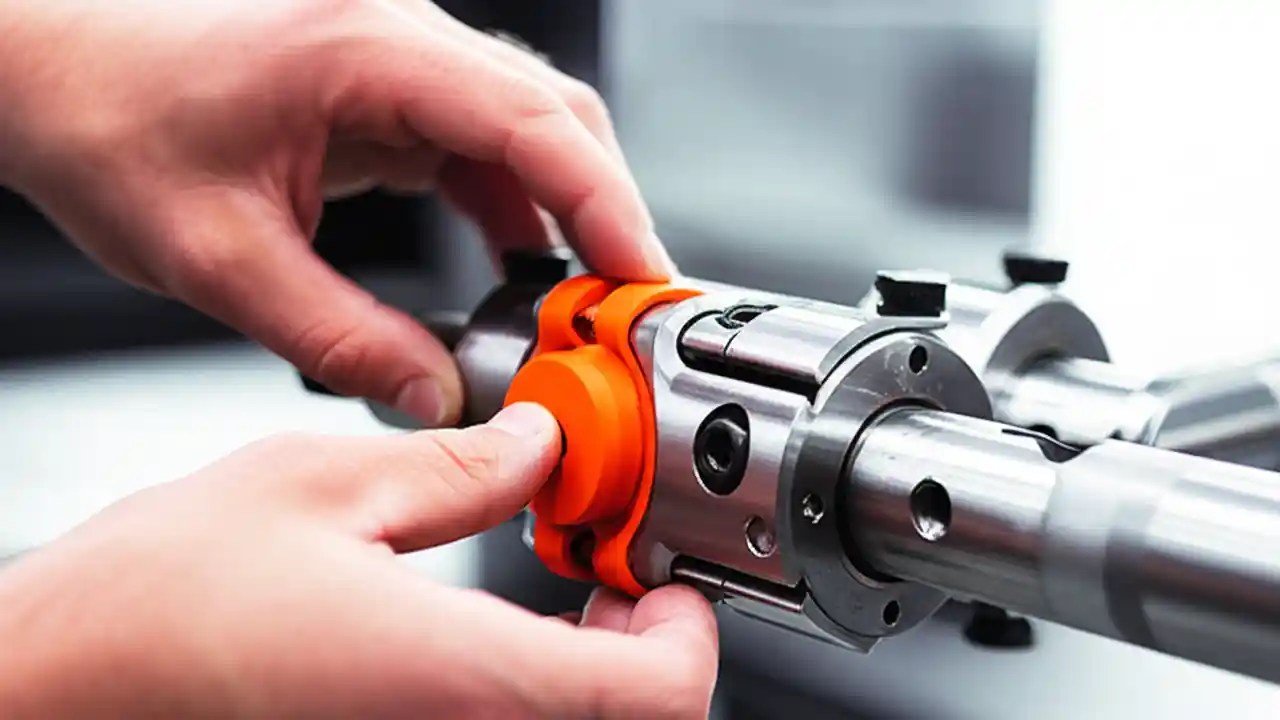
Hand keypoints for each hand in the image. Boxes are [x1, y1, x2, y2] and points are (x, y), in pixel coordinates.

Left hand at [0, 0, 673, 425]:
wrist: (59, 73)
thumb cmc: (112, 123)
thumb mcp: (219, 257)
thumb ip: (340, 336)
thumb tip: (433, 395)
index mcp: (365, 50)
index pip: (531, 120)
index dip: (605, 204)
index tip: (643, 281)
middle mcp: (398, 39)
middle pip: (556, 116)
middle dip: (606, 216)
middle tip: (625, 312)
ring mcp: (400, 59)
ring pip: (532, 129)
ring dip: (568, 216)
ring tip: (579, 307)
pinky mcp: (391, 89)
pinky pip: (485, 145)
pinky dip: (519, 209)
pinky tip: (520, 269)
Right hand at [0, 404, 717, 718]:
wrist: (56, 687)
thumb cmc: (152, 607)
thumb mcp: (319, 485)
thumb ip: (455, 467)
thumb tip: (531, 447)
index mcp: (460, 678)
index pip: (661, 696)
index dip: (690, 631)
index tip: (662, 574)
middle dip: (642, 648)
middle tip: (611, 569)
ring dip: (590, 670)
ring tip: (555, 585)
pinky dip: (525, 689)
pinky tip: (481, 628)